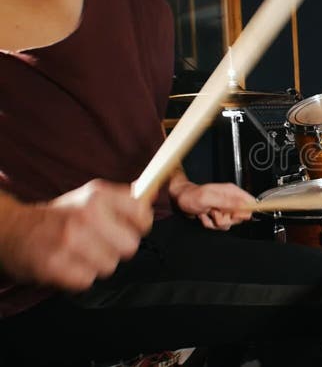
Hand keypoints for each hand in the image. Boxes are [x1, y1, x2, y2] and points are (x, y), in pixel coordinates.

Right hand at [0, 180, 152, 290]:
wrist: (11, 229)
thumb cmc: (58, 215)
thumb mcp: (90, 196)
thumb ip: (123, 198)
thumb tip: (152, 194)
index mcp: (98, 195)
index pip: (142, 215)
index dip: (138, 226)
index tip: (126, 227)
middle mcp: (86, 215)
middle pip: (130, 246)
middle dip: (117, 248)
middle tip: (99, 244)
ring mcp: (69, 241)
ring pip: (110, 266)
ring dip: (97, 264)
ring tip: (80, 253)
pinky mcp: (55, 265)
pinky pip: (87, 281)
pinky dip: (79, 277)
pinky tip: (68, 264)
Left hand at [172, 182, 253, 230]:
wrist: (180, 201)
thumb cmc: (192, 196)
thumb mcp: (209, 198)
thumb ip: (228, 202)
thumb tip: (244, 206)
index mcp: (231, 192)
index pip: (250, 202)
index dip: (246, 211)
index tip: (234, 214)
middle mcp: (230, 200)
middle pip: (240, 216)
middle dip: (226, 219)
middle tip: (215, 212)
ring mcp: (224, 209)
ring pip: (229, 223)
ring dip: (216, 222)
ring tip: (208, 213)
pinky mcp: (219, 216)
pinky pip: (220, 226)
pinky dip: (210, 224)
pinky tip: (204, 216)